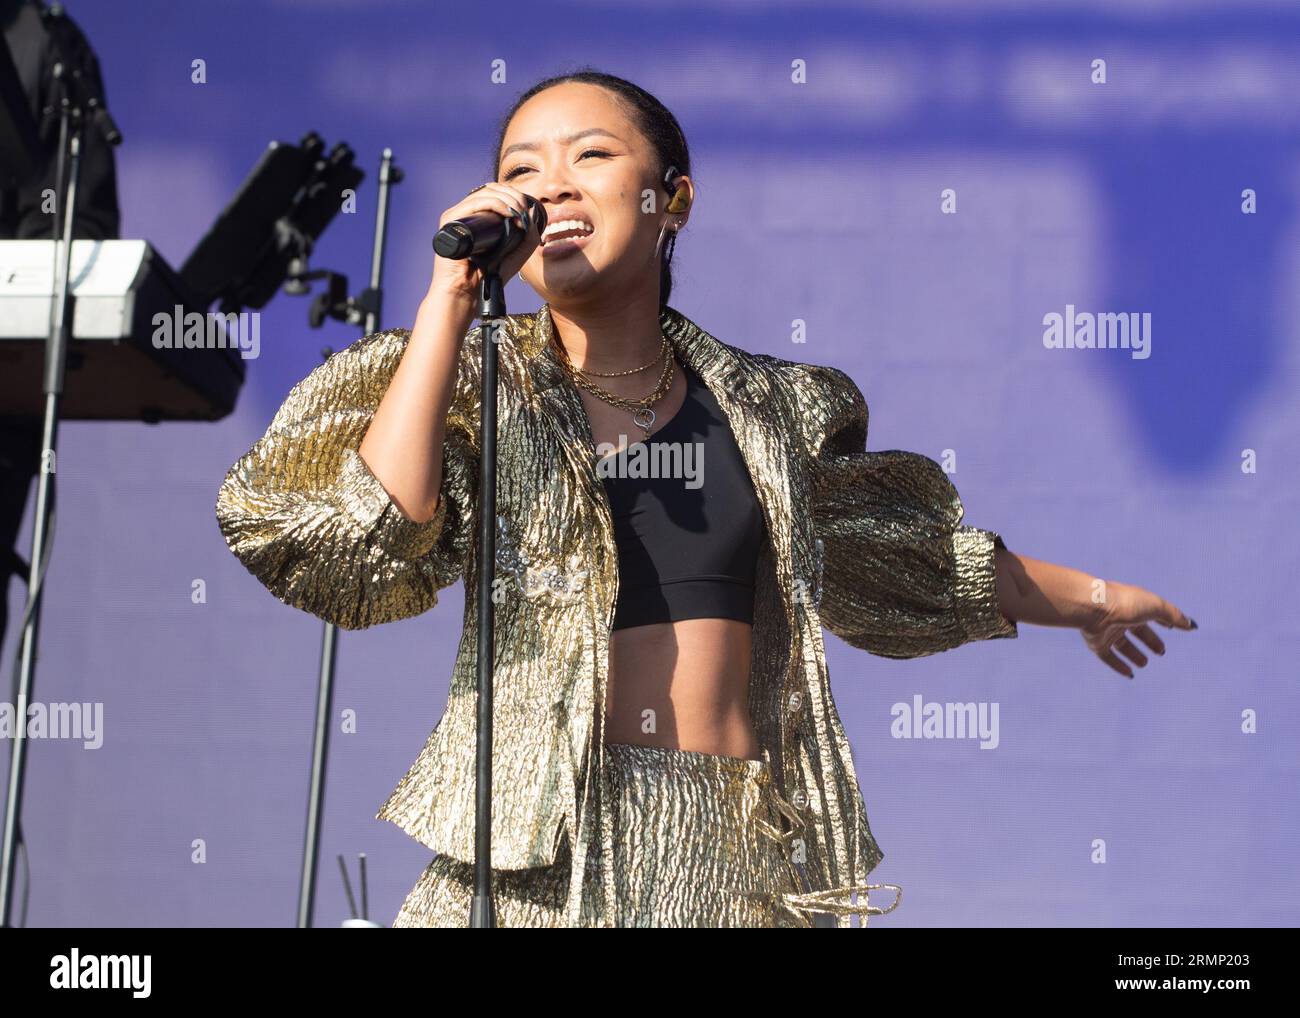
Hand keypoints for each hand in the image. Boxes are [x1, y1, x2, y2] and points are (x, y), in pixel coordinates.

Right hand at [427, 181, 543, 307]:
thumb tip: (532, 209)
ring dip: (507, 199)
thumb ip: (529, 235)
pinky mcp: (450, 220)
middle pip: (491, 189)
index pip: (496, 193)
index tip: (527, 211)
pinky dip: (494, 203)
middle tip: (524, 210)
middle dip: (513, 195)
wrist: (468, 291)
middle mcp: (467, 212)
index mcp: (479, 216)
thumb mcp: (517, 253)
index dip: (514, 195)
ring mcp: (457, 215)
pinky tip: (508, 213)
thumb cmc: (490, 275)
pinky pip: (474, 203)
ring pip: (485, 193)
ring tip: (519, 213)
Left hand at [1079, 579, 1196, 678]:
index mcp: (1135, 604)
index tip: (1172, 628)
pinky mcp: (1096, 642)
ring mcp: (1107, 629)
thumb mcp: (1156, 607)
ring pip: (1122, 645)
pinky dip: (1118, 665)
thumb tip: (1192, 625)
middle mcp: (1120, 616)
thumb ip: (1175, 616)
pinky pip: (1107, 656)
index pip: (1151, 613)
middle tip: (1161, 652)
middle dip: (1150, 640)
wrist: (1094, 608)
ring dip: (1133, 654)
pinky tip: (1129, 674)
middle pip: (1137, 631)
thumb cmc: (1126, 603)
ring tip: (1144, 663)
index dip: (1162, 620)